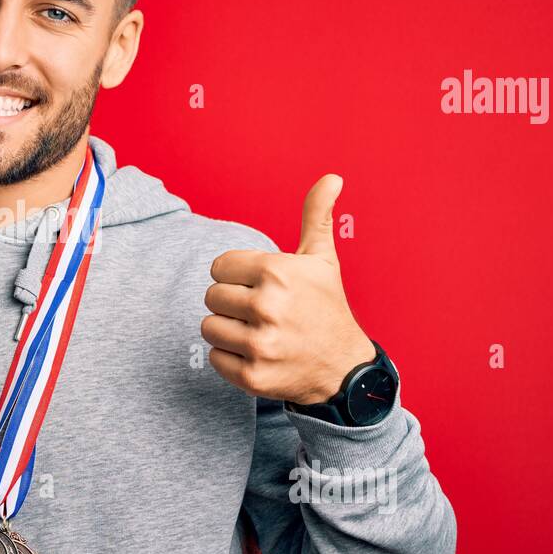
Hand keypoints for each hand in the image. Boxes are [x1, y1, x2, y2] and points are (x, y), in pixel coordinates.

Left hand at [202, 174, 374, 404]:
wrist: (344, 369)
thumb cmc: (326, 307)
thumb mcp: (322, 260)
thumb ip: (316, 216)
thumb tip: (332, 177)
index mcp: (277, 272)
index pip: (218, 267)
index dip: (236, 277)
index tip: (260, 287)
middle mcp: (268, 307)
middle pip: (212, 297)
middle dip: (232, 304)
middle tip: (262, 313)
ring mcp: (260, 344)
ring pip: (208, 327)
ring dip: (228, 331)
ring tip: (258, 333)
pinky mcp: (252, 376)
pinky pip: (214, 358)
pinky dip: (230, 358)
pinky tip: (258, 355)